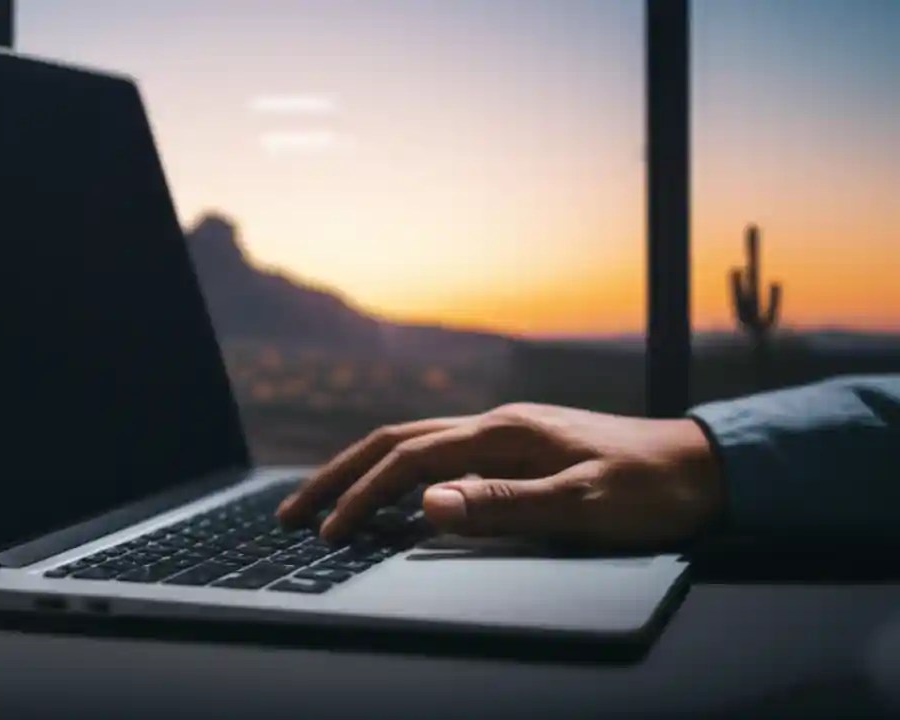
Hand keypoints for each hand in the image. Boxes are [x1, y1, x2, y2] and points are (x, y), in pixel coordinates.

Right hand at [275, 403, 724, 550]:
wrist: (703, 465)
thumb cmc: (650, 489)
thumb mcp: (584, 504)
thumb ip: (504, 503)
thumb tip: (427, 502)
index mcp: (503, 432)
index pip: (410, 460)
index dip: (363, 496)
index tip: (328, 534)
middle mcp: (494, 424)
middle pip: (393, 440)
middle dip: (337, 476)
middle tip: (291, 512)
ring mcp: (503, 432)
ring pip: (410, 443)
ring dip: (361, 471)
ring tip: (323, 503)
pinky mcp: (514, 448)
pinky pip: (436, 453)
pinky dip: (395, 473)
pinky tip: (390, 495)